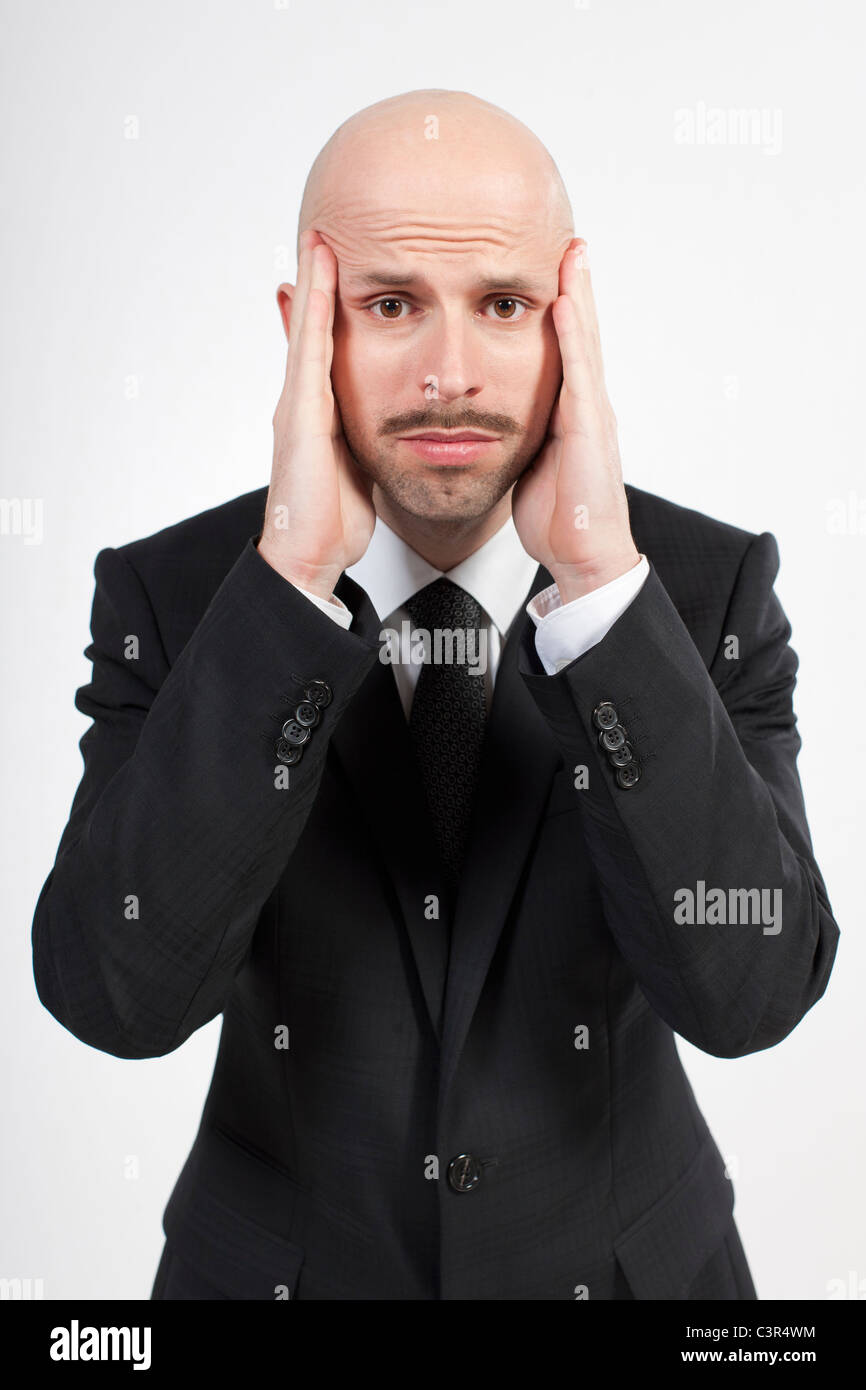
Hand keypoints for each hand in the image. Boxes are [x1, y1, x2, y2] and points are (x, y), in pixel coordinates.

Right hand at [257, 228, 375, 600]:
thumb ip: (364, 439)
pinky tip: (318, 281)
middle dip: (317, 281)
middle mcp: (303, 403)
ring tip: (318, 237)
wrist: (307, 559)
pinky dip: (313, 314)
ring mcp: (297, 406)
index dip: (333, 307)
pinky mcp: (299, 416)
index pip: (328, 348)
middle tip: (322, 231)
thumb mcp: (358, 470)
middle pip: (312, 329)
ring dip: (313, 282)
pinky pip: (309, 354)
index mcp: (320, 415)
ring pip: (307, 330)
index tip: (343, 267)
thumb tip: (388, 425)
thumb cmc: (334, 524)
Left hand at [511, 239, 639, 601]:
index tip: (552, 269)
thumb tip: (495, 420)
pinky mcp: (588, 431)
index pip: (566, 351)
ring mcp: (592, 416)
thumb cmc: (557, 520)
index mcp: (571, 415)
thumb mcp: (530, 466)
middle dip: (576, 287)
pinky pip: (579, 374)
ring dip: (579, 295)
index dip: (562, 309)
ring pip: (584, 343)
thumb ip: (522, 435)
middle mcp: (587, 407)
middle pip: (580, 334)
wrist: (584, 558)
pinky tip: (563, 304)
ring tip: (573, 253)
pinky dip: (572, 337)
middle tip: (570, 241)